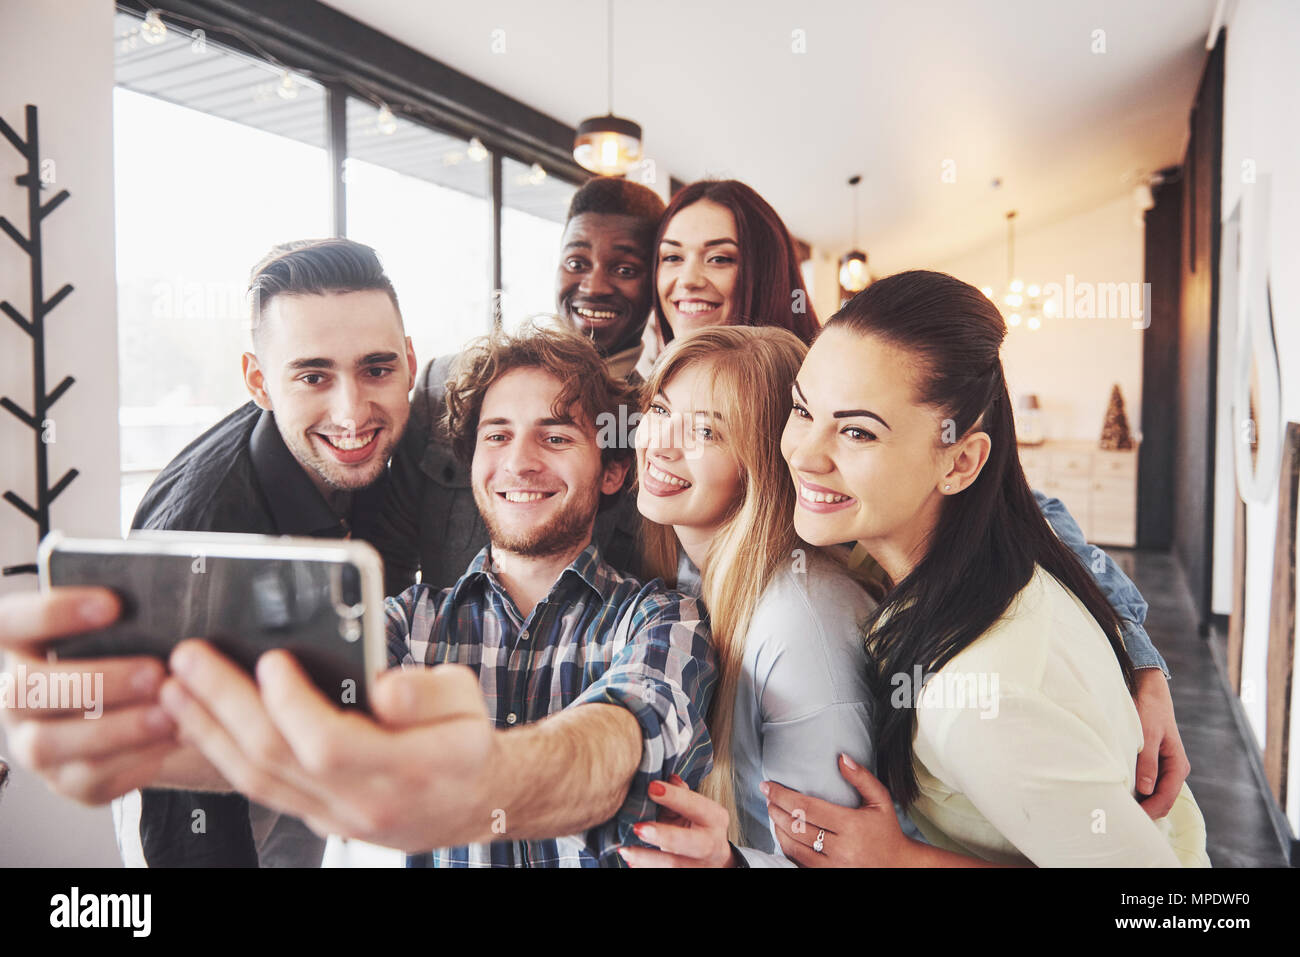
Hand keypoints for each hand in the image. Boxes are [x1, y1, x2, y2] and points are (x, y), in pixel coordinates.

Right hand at [0, 587, 177, 803]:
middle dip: (95, 681)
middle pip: (24, 690)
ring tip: (169, 714)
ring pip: (49, 743)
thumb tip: (164, 605)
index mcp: (21, 645)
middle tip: (154, 673)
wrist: (149, 709)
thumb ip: (131, 619)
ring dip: (115, 728)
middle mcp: (13, 698)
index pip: (8, 622)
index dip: (52, 613)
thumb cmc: (132, 655)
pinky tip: (172, 739)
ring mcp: (33, 744)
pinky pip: (89, 778)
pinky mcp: (66, 781)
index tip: (112, 605)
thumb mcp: (128, 631)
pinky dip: (135, 758)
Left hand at [159, 639, 497, 851]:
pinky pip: (258, 789)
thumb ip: (428, 692)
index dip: (291, 704)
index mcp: (406, 769)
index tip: (269, 659)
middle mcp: (363, 802)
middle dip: (225, 704)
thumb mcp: (467, 700)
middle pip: (277, 760)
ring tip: (176, 688)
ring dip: (209, 731)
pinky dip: (221, 754)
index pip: (330, 744)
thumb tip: (384, 688)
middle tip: (190, 659)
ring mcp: (334, 817)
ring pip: (256, 781)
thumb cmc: (464, 742)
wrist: (471, 801)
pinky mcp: (315, 817)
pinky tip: (201, 722)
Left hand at [617, 774, 735, 867]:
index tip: (651, 787)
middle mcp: (711, 844)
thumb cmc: (697, 826)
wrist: (714, 859)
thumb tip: (667, 778)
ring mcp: (699, 865)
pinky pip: (666, 874)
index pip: (697, 805)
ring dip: (648, 858)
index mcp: (715, 818)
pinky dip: (646, 869)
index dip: (675, 797)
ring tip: (625, 850)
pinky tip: (631, 862)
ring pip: (675, 865)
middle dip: (664, 835)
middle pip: (691, 842)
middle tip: (638, 828)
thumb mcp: (695, 808)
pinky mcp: (688, 875)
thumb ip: (679, 794)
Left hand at [763, 754, 911, 866]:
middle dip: (775, 810)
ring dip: (777, 828)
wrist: (899, 866)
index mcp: (851, 825)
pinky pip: (799, 862)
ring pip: (793, 846)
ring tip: (772, 812)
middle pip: (796, 827)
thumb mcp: (881, 800)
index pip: (807, 808)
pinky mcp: (829, 875)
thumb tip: (842, 757)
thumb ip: (862, 778)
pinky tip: (782, 834)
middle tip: (768, 797)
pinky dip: (786, 847)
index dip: (783, 795)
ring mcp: (833, 866)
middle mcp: (840, 848)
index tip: (768, 786)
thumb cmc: (887, 830)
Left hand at [1131, 668, 1189, 817]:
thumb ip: (1147, 762)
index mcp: (1178, 765)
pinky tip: (1122, 792)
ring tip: (1120, 807)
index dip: (1150, 809)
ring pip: (1154, 794)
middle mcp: (1174, 770)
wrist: (1150, 694)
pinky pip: (1148, 785)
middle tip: (1121, 817)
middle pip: (1162, 800)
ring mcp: (1165, 768)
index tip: (1131, 817)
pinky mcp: (1154, 764)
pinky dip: (1138, 791)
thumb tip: (1145, 790)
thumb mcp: (1148, 735)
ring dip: (1141, 802)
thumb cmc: (1150, 712)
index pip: (1166, 797)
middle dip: (1145, 810)